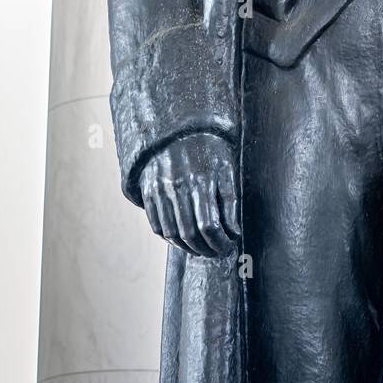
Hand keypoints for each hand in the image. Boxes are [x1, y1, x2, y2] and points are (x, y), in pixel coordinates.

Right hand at [140, 133, 240, 257]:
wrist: (179, 129)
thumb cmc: (209, 150)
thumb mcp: (227, 170)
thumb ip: (231, 202)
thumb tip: (233, 233)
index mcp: (201, 180)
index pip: (209, 225)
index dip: (220, 242)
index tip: (228, 247)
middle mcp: (177, 186)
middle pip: (190, 233)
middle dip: (206, 249)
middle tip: (217, 252)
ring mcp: (160, 189)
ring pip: (172, 233)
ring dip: (188, 248)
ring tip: (202, 249)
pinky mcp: (148, 191)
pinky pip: (156, 225)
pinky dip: (170, 239)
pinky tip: (183, 240)